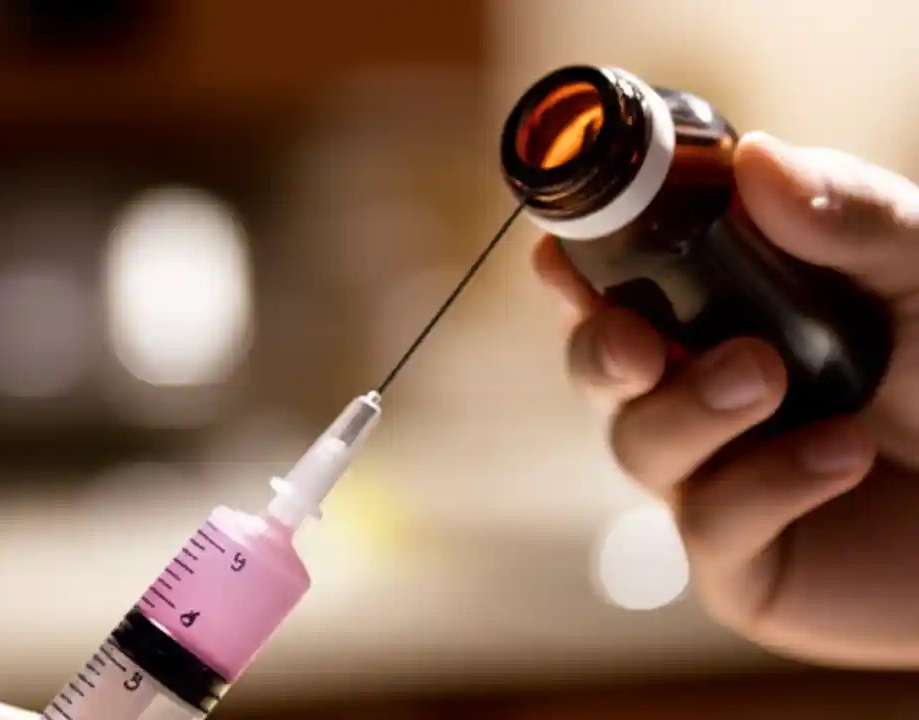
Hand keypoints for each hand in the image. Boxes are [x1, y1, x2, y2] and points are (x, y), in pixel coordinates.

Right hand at [535, 131, 918, 667]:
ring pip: (638, 442)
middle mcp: (708, 390)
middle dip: (595, 347)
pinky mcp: (746, 563)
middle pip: (601, 365)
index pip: (630, 281)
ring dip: (686, 407)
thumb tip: (753, 157)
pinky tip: (840, 456)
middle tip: (631, 340)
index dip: (581, 267)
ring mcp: (719, 477)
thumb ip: (851, 217)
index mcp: (734, 311)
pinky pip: (710, 521)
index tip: (556, 251)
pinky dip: (764, 481)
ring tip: (764, 377)